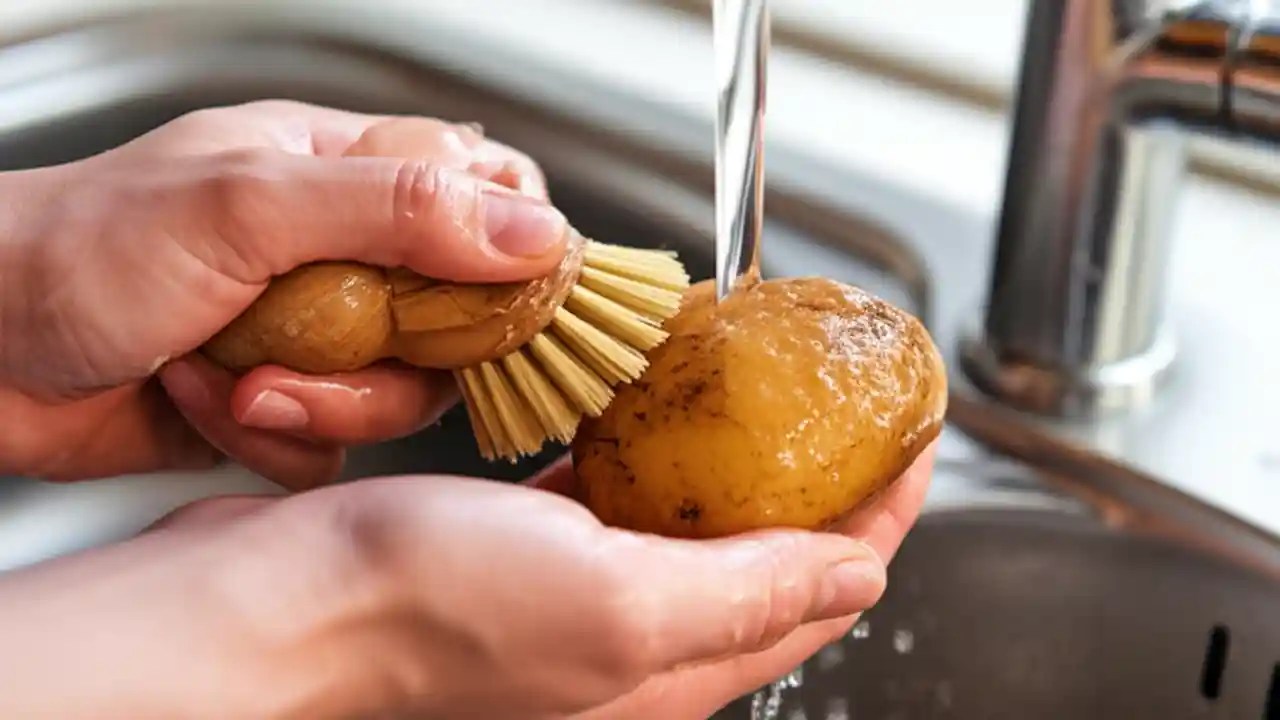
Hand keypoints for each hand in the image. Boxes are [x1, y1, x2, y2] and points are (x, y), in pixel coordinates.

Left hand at [0, 100, 565, 487]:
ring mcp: (316, 331)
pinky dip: (282, 440)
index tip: (501, 303)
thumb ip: (398, 209)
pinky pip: (342, 444)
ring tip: (243, 384)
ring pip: (404, 391)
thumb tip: (535, 233)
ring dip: (329, 402)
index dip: (511, 249)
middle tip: (344, 347)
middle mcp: (341, 250)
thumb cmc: (78, 251)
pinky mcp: (285, 404)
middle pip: (459, 315)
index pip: (483, 191)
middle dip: (401, 352)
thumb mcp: (249, 207)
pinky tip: (212, 406)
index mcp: (340, 169)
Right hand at [0, 444, 932, 719]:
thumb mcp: (614, 602)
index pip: (821, 588)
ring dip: (739, 464)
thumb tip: (858, 575)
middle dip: (822, 485)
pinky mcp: (524, 553)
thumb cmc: (421, 608)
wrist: (277, 599)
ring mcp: (578, 596)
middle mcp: (633, 642)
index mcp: (673, 666)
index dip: (879, 514)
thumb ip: (745, 591)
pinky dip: (648, 457)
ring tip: (768, 396)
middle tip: (851, 408)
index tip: (912, 438)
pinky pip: (615, 501)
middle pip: (769, 557)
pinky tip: (646, 414)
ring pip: (694, 525)